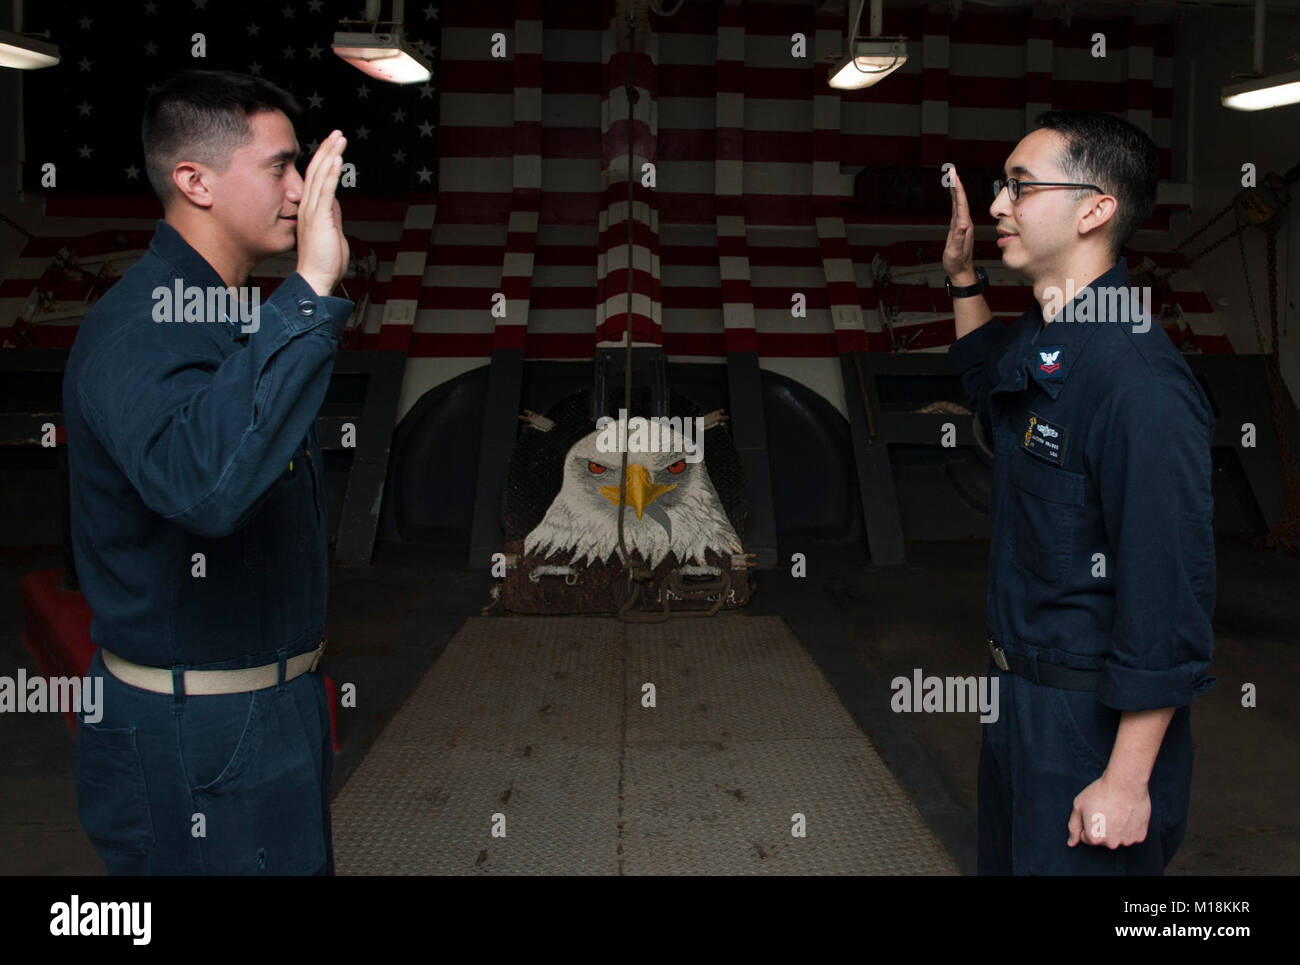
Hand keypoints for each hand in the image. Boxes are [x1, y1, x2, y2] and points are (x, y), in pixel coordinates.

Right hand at [296, 130, 349, 296]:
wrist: (316, 279)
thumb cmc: (324, 262)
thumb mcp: (332, 232)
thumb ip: (332, 216)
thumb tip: (336, 202)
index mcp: (310, 210)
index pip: (316, 179)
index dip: (324, 160)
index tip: (333, 146)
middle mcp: (307, 207)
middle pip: (316, 171)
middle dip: (327, 150)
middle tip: (336, 133)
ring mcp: (311, 211)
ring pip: (320, 176)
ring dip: (330, 154)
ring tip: (338, 137)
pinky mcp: (318, 218)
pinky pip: (325, 191)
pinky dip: (331, 173)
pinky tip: (336, 157)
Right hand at [942, 165, 975, 284]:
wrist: (962, 271)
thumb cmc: (957, 262)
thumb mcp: (955, 251)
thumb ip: (958, 238)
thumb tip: (961, 224)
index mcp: (964, 225)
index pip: (961, 203)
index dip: (958, 189)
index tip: (954, 176)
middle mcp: (965, 222)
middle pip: (961, 199)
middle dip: (957, 184)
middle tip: (952, 171)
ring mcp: (962, 224)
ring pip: (959, 203)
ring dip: (956, 190)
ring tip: (952, 178)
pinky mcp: (958, 227)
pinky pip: (956, 209)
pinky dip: (954, 199)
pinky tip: (953, 195)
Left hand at [1067, 773, 1151, 848]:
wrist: (1125, 783)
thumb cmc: (1100, 792)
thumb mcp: (1079, 806)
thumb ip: (1074, 826)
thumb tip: (1071, 843)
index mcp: (1094, 838)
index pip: (1086, 837)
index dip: (1088, 823)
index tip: (1093, 811)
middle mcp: (1111, 843)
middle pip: (1102, 839)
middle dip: (1101, 827)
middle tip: (1105, 810)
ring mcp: (1127, 841)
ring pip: (1117, 837)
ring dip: (1116, 829)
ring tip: (1117, 811)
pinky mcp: (1140, 836)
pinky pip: (1131, 835)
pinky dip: (1129, 827)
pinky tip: (1127, 814)